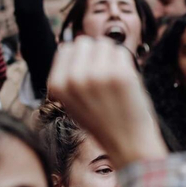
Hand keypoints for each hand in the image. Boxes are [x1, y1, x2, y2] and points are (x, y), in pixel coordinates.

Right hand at [48, 36, 166, 167]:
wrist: (127, 144)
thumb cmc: (102, 122)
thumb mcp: (72, 102)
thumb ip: (69, 75)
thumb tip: (72, 45)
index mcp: (58, 85)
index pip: (65, 49)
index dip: (79, 58)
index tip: (88, 73)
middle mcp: (74, 78)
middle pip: (84, 42)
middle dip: (95, 54)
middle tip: (103, 77)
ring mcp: (97, 75)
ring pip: (104, 44)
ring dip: (111, 58)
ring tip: (114, 81)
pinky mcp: (120, 74)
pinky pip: (121, 52)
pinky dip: (126, 63)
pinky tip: (125, 83)